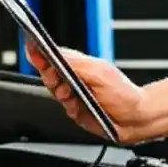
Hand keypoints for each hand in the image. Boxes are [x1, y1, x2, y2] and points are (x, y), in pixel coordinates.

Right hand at [26, 41, 150, 143]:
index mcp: (79, 65)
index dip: (41, 53)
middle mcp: (74, 80)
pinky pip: (64, 110)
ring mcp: (74, 97)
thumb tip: (58, 53)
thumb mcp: (99, 72)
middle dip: (50, 74)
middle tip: (54, 74)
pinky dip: (69, 108)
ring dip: (60, 92)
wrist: (135, 118)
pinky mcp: (75, 113)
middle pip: (49, 74)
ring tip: (68, 92)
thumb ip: (76, 64)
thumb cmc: (123, 93)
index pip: (54, 56)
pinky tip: (77, 106)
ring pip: (55, 93)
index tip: (32, 47)